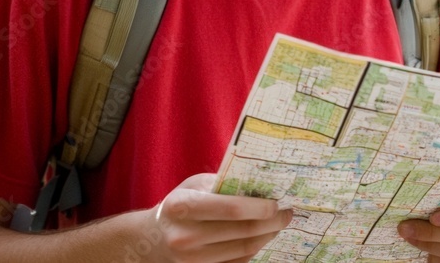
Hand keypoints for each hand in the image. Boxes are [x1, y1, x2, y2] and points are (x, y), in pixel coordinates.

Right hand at [148, 173, 292, 261]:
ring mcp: (191, 260)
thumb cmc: (180, 204)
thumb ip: (224, 184)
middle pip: (243, 232)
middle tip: (287, 213)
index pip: (232, 208)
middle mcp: (185, 236)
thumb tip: (263, 185)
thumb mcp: (195, 185)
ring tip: (277, 224)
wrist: (152, 238)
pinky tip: (261, 238)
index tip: (277, 203)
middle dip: (272, 222)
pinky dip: (254, 249)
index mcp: (183, 206)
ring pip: (245, 250)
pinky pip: (238, 262)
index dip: (260, 207)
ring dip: (267, 236)